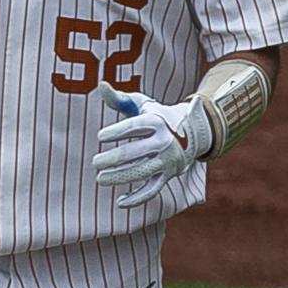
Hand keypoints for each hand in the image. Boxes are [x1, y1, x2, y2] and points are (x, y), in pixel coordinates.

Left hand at [93, 85, 211, 208]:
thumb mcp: (142, 104)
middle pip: (135, 152)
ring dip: (120, 178)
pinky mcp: (168, 175)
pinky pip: (152, 190)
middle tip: (95, 162)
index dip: (117, 132)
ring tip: (100, 179)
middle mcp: (164, 141)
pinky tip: (119, 202)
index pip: (134, 127)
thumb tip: (100, 84)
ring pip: (142, 172)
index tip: (100, 136)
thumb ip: (119, 98)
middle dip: (113, 159)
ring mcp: (167, 160)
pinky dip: (137, 198)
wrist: (192, 132)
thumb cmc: (157, 116)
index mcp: (156, 121)